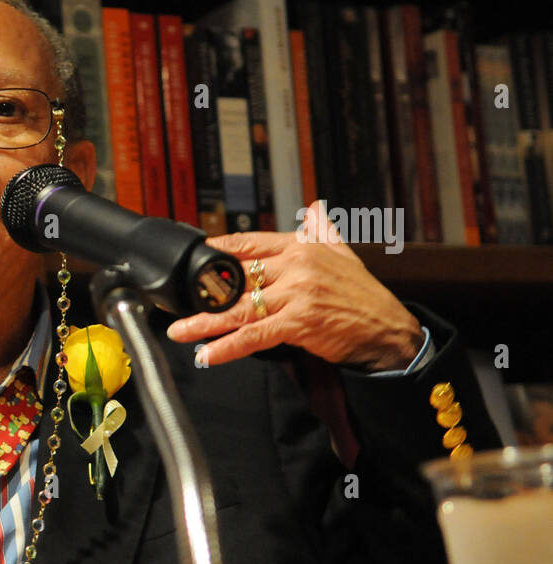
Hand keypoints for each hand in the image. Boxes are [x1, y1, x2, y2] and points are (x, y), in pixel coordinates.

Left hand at [166, 202, 423, 370]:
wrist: (388, 329)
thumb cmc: (363, 296)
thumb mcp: (343, 255)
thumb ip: (323, 232)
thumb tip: (316, 208)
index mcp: (301, 246)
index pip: (249, 242)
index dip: (217, 250)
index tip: (193, 256)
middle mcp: (296, 265)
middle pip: (236, 277)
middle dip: (202, 292)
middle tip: (174, 302)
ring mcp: (297, 293)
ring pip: (239, 308)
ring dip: (204, 322)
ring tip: (179, 331)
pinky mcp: (299, 321)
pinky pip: (254, 335)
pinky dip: (227, 347)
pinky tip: (207, 354)